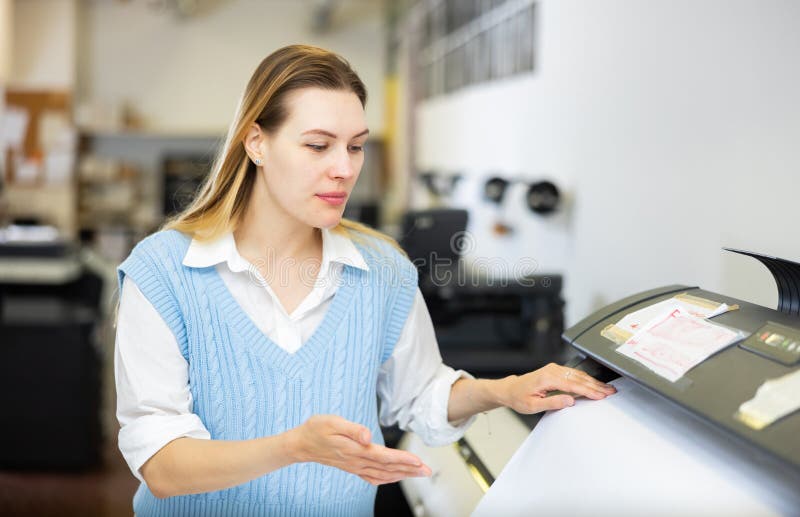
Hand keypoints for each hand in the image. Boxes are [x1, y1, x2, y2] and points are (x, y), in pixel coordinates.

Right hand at [288, 415, 431, 485]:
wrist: (300, 444)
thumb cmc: (316, 429)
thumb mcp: (333, 422)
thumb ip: (353, 429)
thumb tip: (368, 436)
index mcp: (354, 450)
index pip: (384, 457)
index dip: (402, 459)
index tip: (418, 461)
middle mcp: (356, 461)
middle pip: (388, 468)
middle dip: (409, 470)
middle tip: (427, 471)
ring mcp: (354, 466)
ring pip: (383, 474)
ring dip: (402, 474)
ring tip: (418, 473)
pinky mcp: (352, 467)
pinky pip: (373, 477)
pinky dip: (388, 478)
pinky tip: (395, 477)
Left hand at [500, 363, 616, 413]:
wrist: (511, 390)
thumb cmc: (520, 398)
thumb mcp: (533, 405)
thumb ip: (553, 402)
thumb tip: (570, 400)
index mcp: (547, 378)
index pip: (573, 384)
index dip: (589, 390)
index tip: (601, 396)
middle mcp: (551, 371)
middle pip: (579, 378)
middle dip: (596, 386)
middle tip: (611, 392)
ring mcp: (554, 369)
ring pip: (578, 375)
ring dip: (593, 382)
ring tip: (607, 389)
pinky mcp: (555, 370)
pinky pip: (574, 374)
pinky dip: (586, 379)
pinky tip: (594, 384)